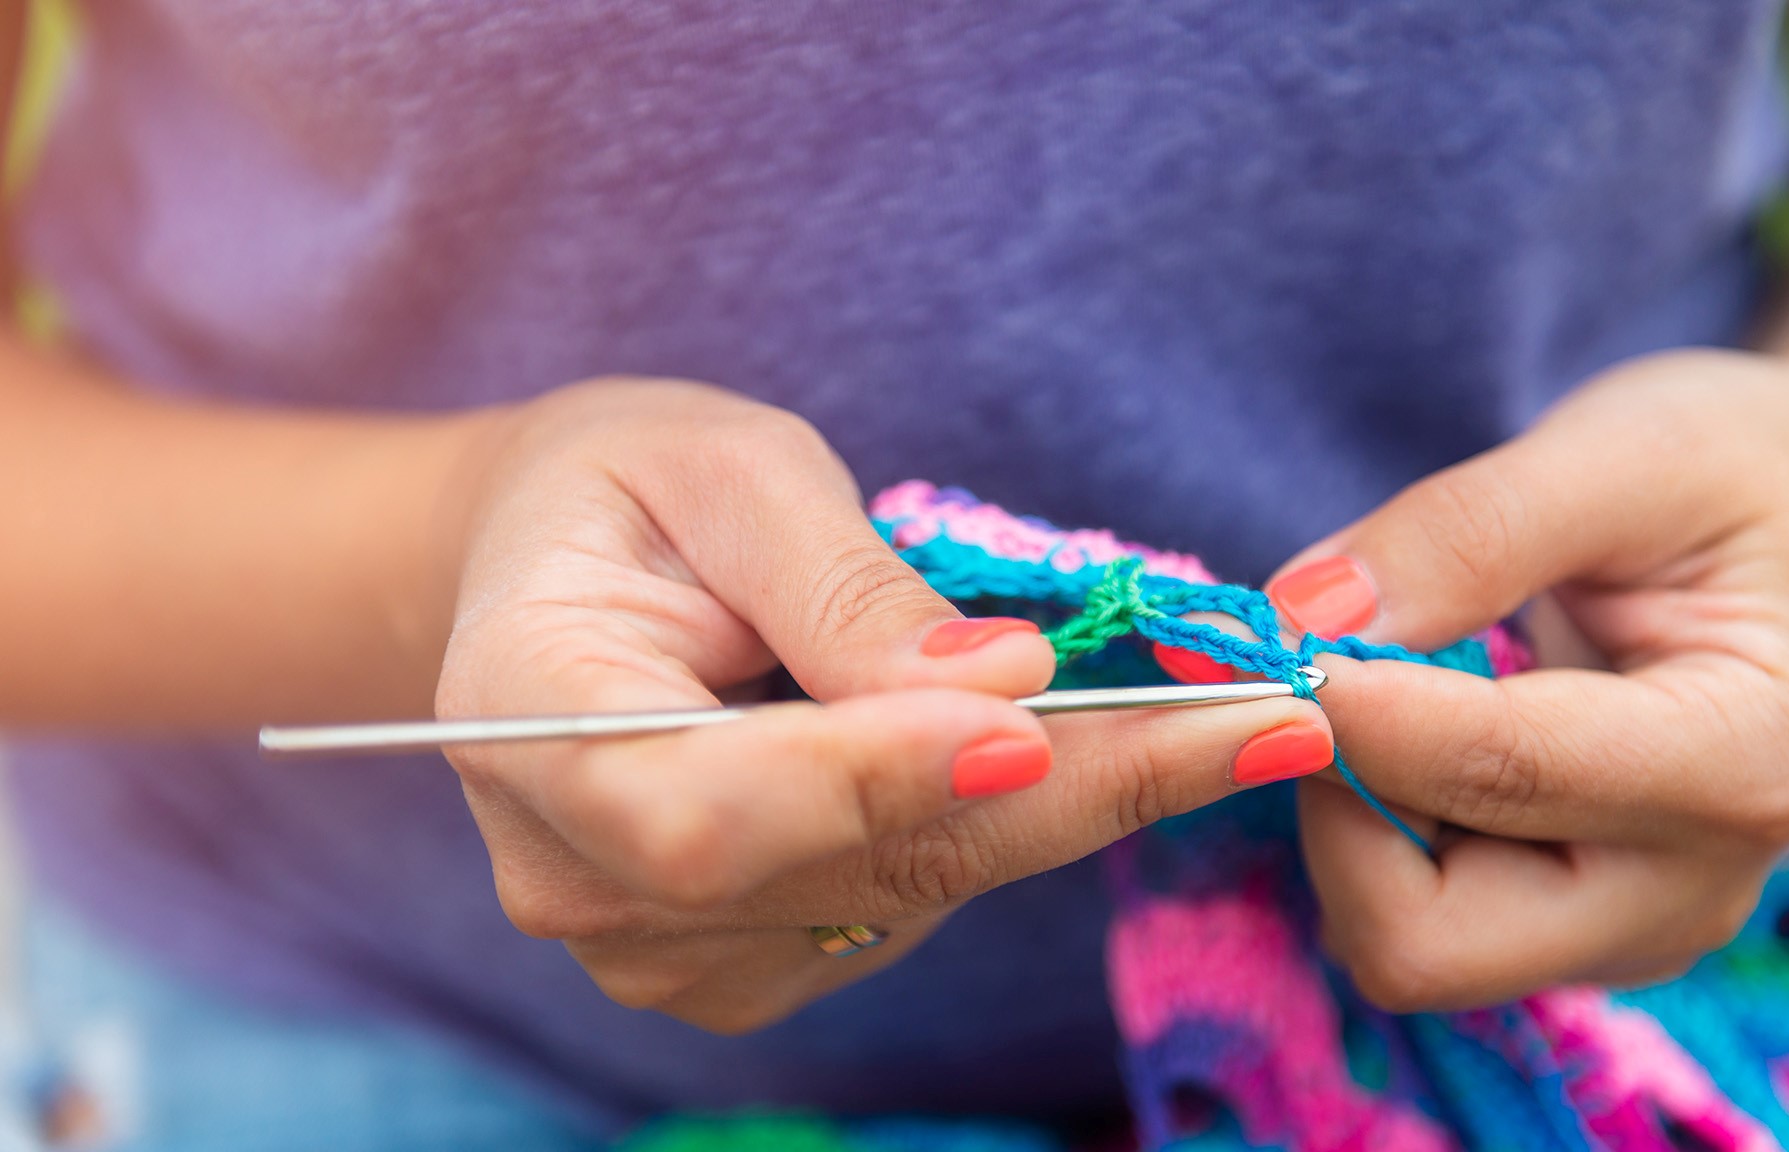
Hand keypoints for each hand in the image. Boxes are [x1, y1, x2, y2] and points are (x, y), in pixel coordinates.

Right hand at [437, 379, 1330, 1032]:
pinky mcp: (733, 965)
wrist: (568, 571)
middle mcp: (575, 866)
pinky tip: (1100, 752)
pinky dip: (1015, 829)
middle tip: (1261, 723)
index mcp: (524, 716)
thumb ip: (841, 588)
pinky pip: (905, 911)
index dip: (869, 776)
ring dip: (1077, 807)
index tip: (1036, 716)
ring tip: (1229, 720)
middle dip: (1070, 791)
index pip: (700, 804)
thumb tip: (997, 685)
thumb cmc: (636, 488)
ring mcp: (653, 939)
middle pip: (843, 866)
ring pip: (904, 896)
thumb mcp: (729, 473)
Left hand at [1266, 349, 1788, 1009]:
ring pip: (1400, 941)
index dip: (1348, 709)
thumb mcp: (1617, 451)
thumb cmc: (1718, 475)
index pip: (1492, 775)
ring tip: (1391, 679)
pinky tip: (1415, 725)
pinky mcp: (1569, 936)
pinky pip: (1410, 919)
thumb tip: (1301, 620)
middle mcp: (1693, 890)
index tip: (1265, 633)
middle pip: (1426, 939)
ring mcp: (1628, 931)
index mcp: (1745, 763)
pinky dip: (1370, 828)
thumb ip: (1465, 532)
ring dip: (1348, 814)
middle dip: (1337, 805)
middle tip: (1320, 671)